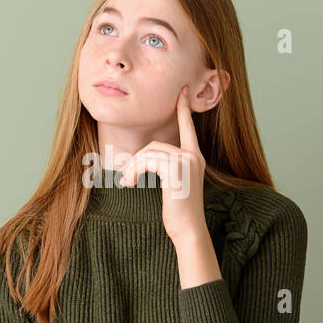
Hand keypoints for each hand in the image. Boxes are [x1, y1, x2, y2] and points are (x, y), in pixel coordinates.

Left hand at [118, 85, 207, 245]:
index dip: (183, 110)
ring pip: (149, 152)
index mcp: (195, 158)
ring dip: (133, 167)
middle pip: (155, 145)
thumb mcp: (175, 186)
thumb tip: (145, 159)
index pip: (188, 128)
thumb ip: (167, 168)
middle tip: (126, 179)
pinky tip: (131, 184)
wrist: (189, 230)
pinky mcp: (176, 170)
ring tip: (127, 183)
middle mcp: (194, 157)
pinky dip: (134, 170)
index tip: (181, 91)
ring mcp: (186, 162)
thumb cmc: (180, 213)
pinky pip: (147, 161)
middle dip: (137, 160)